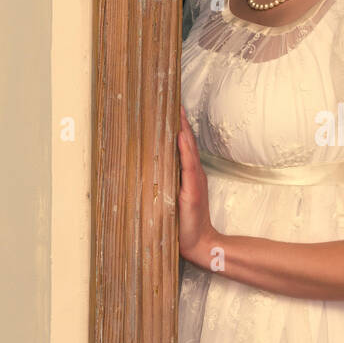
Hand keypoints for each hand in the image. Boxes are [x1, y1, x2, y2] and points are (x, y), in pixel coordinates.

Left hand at [178, 105, 215, 262]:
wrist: (199, 243)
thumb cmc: (182, 225)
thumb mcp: (171, 200)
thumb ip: (164, 183)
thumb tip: (144, 167)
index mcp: (187, 174)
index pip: (181, 145)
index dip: (176, 125)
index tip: (168, 105)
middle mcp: (193, 173)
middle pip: (186, 141)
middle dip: (179, 120)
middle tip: (172, 98)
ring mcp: (195, 180)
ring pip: (188, 149)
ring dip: (182, 129)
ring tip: (176, 110)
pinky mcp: (193, 190)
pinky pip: (189, 165)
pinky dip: (186, 149)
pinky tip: (181, 136)